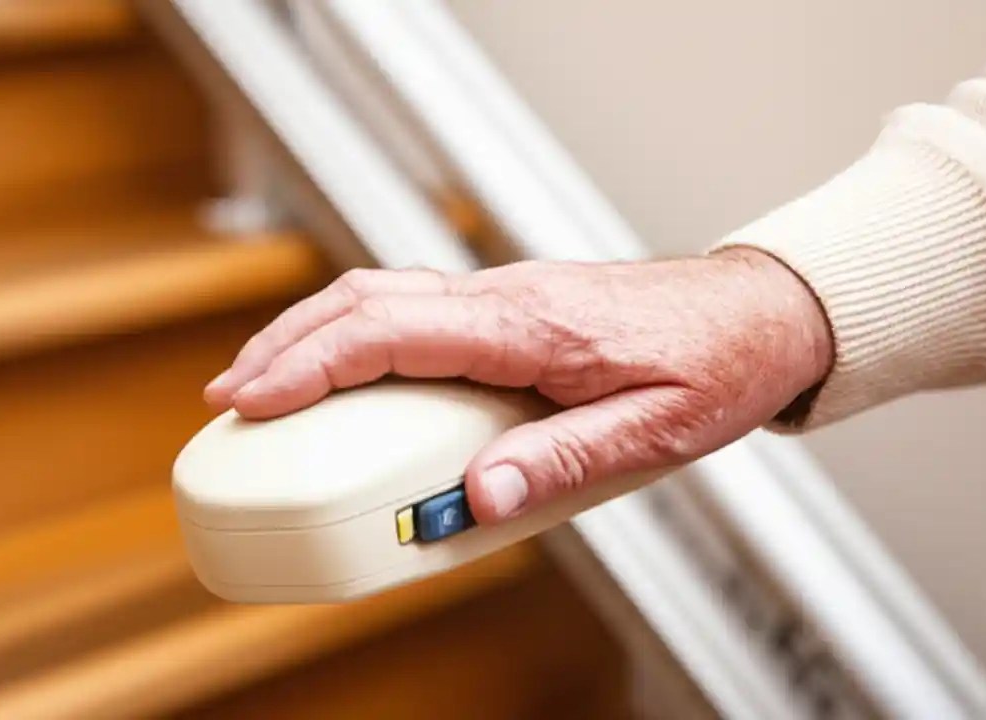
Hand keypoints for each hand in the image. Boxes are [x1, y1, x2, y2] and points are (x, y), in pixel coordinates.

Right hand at [203, 249, 831, 523]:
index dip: (311, 363)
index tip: (253, 397)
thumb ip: (563, 461)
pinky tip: (345, 368)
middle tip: (231, 396)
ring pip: (382, 294)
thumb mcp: (653, 432)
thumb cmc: (712, 365)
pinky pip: (412, 307)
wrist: (755, 312)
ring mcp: (504, 296)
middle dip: (286, 343)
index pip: (391, 331)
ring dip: (314, 331)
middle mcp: (505, 299)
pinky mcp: (510, 308)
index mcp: (530, 327)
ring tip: (267, 382)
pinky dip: (357, 332)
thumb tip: (478, 494)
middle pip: (366, 298)